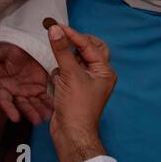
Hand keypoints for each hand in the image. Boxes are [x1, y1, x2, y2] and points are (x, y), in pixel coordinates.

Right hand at [0, 42, 52, 124]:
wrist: (28, 47)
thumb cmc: (13, 50)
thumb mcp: (6, 51)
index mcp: (3, 85)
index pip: (4, 100)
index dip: (9, 109)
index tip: (15, 118)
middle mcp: (14, 92)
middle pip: (20, 105)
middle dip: (29, 113)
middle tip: (36, 120)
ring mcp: (27, 93)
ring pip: (33, 105)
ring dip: (39, 111)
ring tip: (46, 116)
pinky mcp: (39, 90)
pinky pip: (44, 99)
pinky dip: (48, 104)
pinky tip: (54, 108)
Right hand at [46, 23, 115, 161]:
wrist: (71, 134)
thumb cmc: (77, 107)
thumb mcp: (70, 75)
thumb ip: (62, 50)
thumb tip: (55, 30)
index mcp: (104, 71)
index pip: (89, 45)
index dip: (73, 35)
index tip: (57, 27)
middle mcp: (98, 75)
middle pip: (86, 50)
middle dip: (73, 46)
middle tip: (60, 38)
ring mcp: (86, 82)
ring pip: (74, 61)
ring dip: (65, 61)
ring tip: (58, 62)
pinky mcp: (74, 89)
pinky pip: (67, 72)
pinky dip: (60, 73)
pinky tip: (57, 80)